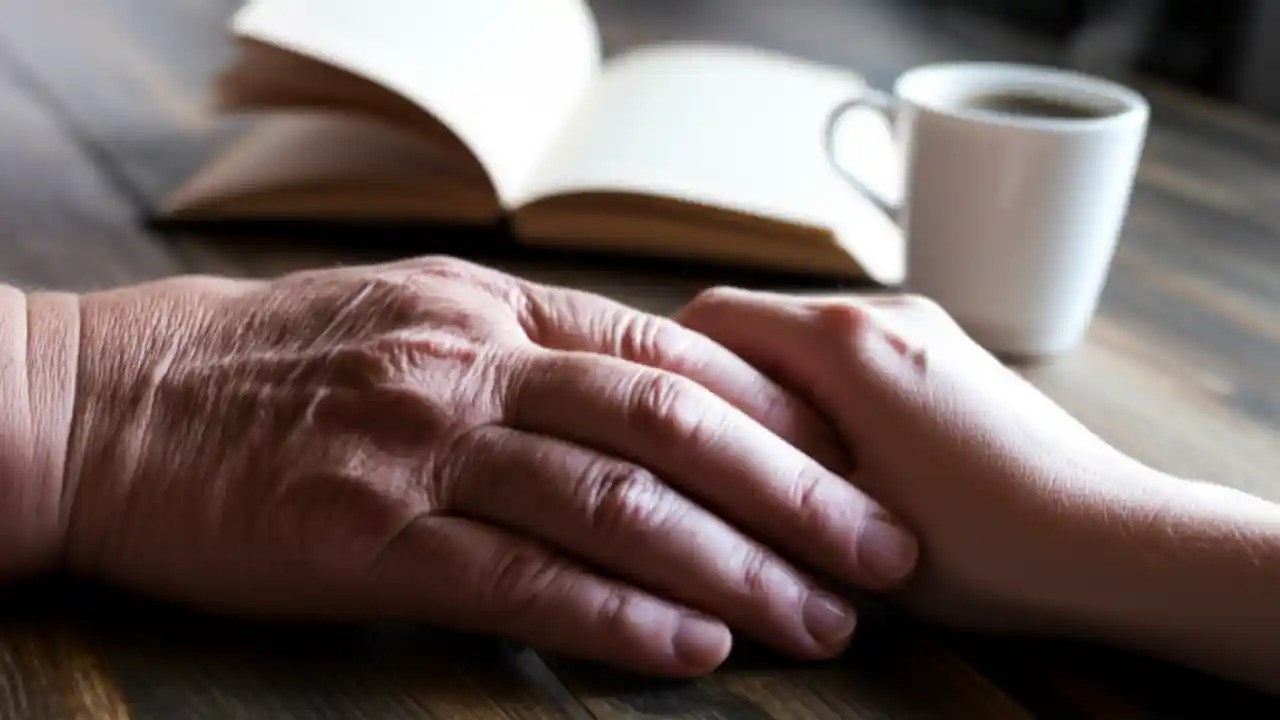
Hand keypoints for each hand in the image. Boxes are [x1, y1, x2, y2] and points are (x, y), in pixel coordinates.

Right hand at [61, 257, 917, 675]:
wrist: (120, 404)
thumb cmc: (278, 363)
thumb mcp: (414, 313)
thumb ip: (530, 345)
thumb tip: (650, 382)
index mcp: (492, 308)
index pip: (670, 352)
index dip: (779, 409)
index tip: (857, 459)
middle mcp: (473, 366)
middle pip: (672, 427)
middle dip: (796, 493)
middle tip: (885, 554)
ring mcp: (422, 449)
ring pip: (614, 505)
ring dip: (732, 567)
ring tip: (819, 620)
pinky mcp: (369, 541)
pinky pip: (520, 580)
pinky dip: (619, 615)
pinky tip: (695, 647)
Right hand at [677, 289, 1179, 631]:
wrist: (1112, 543)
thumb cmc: (985, 545)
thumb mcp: (843, 523)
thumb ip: (760, 474)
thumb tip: (700, 461)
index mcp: (845, 344)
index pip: (714, 316)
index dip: (666, 361)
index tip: (646, 411)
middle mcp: (884, 313)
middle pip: (761, 322)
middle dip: (720, 379)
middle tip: (698, 447)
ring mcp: (925, 326)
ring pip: (810, 338)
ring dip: (776, 388)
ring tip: (767, 461)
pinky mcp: (953, 353)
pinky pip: (859, 353)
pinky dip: (827, 393)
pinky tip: (837, 458)